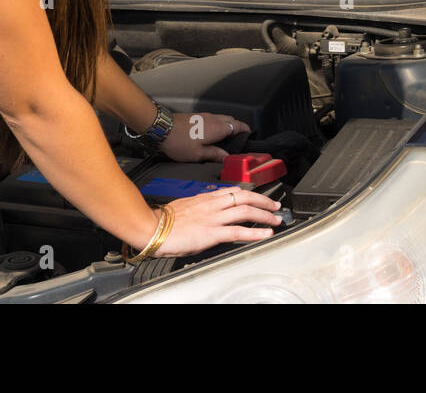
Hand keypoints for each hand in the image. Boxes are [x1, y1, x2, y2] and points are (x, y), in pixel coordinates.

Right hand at [148, 188, 281, 257]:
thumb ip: (201, 207)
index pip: (233, 190)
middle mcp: (212, 204)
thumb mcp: (185, 207)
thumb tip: (210, 213)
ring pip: (245, 210)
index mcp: (205, 197)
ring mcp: (213, 218)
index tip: (259, 196)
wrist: (150, 227)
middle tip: (275, 205)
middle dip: (263, 200)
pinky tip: (265, 234)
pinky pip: (238, 231)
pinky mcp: (211, 233)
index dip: (250, 192)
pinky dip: (255, 232)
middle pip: (244, 196)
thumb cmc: (163, 220)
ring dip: (264, 215)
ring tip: (276, 220)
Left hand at [159, 112, 250, 163]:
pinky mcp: (196, 116)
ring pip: (222, 118)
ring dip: (226, 125)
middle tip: (238, 138)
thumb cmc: (178, 141)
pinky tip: (210, 134)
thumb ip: (215, 154)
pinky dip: (217, 124)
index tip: (249, 135)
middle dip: (237, 127)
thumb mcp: (198, 154)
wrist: (162, 128)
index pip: (239, 125)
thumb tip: (226, 158)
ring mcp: (204, 116)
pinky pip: (213, 118)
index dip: (246, 130)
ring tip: (224, 137)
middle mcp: (213, 119)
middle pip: (232, 120)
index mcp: (218, 128)